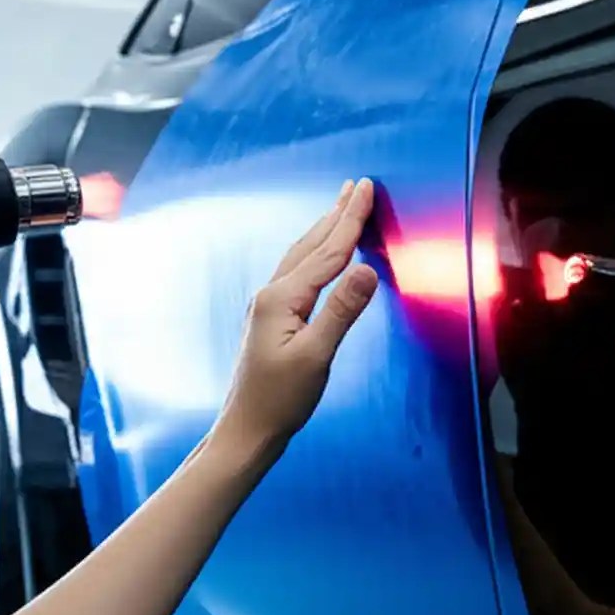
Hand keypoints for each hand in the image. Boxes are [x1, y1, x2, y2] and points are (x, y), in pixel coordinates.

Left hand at [215, 179, 378, 446]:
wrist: (247, 429)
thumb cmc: (281, 399)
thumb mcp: (317, 356)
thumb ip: (343, 311)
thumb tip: (367, 270)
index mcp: (282, 298)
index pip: (327, 252)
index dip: (350, 220)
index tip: (365, 189)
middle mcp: (272, 294)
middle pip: (312, 245)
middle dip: (337, 214)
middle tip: (356, 184)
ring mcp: (269, 306)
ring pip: (303, 256)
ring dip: (325, 230)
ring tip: (340, 207)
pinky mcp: (272, 319)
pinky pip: (299, 272)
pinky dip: (317, 254)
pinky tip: (320, 256)